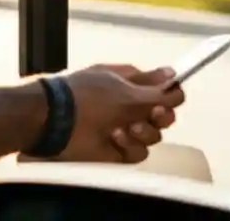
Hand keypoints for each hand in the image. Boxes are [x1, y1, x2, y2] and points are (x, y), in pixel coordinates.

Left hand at [57, 64, 185, 163]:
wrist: (54, 119)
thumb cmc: (90, 97)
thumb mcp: (125, 89)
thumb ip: (155, 89)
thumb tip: (175, 76)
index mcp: (134, 86)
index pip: (165, 92)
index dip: (171, 96)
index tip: (168, 97)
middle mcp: (132, 109)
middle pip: (164, 116)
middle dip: (162, 115)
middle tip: (152, 113)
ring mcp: (126, 131)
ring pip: (154, 136)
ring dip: (145, 131)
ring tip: (128, 127)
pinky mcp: (118, 152)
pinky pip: (138, 153)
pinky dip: (130, 145)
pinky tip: (115, 137)